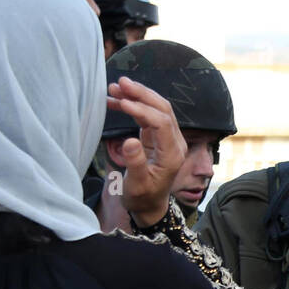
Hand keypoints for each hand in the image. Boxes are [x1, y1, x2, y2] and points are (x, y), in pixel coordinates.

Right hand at [109, 76, 186, 227]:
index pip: (161, 122)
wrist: (148, 206)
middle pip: (162, 109)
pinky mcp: (157, 137)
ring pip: (156, 108)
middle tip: (120, 82)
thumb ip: (135, 163)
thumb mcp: (137, 185)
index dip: (142, 110)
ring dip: (137, 95)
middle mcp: (174, 143)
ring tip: (115, 87)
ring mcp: (167, 138)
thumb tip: (130, 141)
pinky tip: (117, 100)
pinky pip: (147, 115)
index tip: (122, 102)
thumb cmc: (142, 198)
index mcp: (173, 154)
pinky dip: (133, 105)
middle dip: (142, 94)